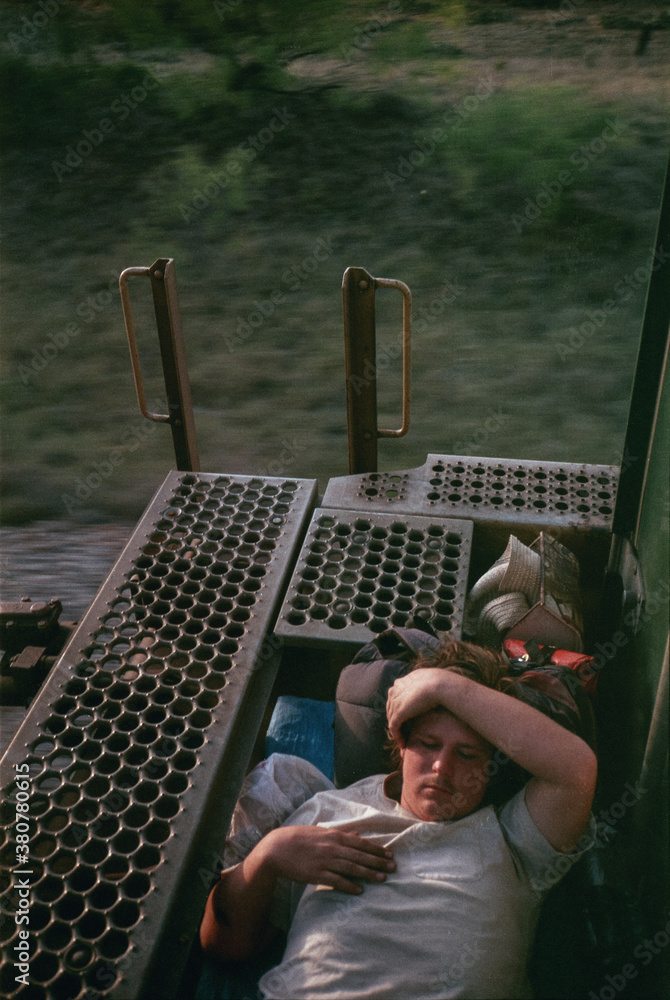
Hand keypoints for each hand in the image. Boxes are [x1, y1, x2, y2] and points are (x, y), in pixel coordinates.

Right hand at [259, 825, 394, 894]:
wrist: (277, 848)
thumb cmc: (299, 838)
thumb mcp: (321, 832)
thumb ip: (340, 835)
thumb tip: (357, 836)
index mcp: (334, 836)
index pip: (361, 843)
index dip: (376, 849)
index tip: (390, 854)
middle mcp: (332, 847)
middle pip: (360, 855)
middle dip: (378, 861)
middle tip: (394, 867)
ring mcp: (325, 861)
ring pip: (352, 868)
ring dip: (368, 873)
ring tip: (383, 878)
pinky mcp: (317, 874)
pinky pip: (336, 881)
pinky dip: (349, 885)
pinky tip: (359, 890)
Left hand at [386, 668, 450, 744]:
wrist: (441, 686)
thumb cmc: (443, 683)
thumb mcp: (433, 681)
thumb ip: (427, 685)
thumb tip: (435, 688)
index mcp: (403, 681)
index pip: (397, 697)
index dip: (400, 709)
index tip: (408, 719)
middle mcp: (395, 690)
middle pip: (392, 708)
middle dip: (397, 721)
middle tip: (404, 732)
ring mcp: (395, 702)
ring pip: (392, 719)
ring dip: (398, 731)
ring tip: (404, 740)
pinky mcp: (397, 713)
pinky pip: (394, 728)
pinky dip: (398, 737)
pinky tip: (404, 745)